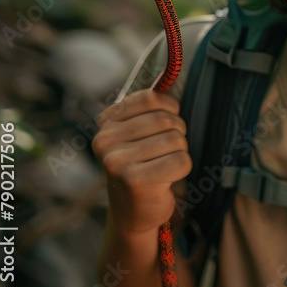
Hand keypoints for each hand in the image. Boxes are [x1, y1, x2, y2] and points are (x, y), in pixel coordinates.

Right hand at [93, 88, 190, 236]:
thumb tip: (170, 74)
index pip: (152, 98)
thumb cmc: (142, 165)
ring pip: (176, 140)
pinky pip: (181, 161)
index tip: (165, 125)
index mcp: (106, 123)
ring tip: (162, 165)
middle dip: (177, 134)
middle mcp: (105, 141)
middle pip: (167, 120)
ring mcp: (117, 162)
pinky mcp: (134, 181)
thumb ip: (150, 107)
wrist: (133, 212)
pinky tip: (165, 179)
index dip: (170, 109)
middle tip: (164, 152)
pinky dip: (182, 170)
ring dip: (179, 153)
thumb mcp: (138, 133)